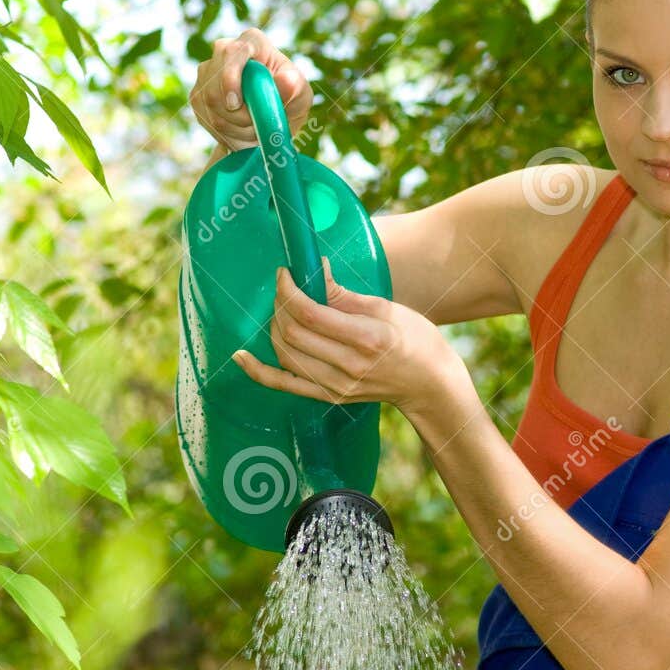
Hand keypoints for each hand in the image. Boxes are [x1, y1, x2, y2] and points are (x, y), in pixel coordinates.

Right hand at [189, 27, 312, 155]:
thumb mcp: (301, 95)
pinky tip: (240, 132)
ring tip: (254, 130)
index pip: (232, 52)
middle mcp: (224, 50)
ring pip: (209, 104)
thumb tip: (285, 79)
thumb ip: (294, 86)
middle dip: (235, 114)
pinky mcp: (198, 95)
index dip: (229, 76)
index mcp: (252, 42)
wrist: (273, 118)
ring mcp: (207, 72)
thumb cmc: (290, 99)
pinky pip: (205, 118)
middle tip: (256, 127)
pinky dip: (224, 132)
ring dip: (234, 126)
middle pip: (215, 82)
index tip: (234, 104)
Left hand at [233, 257, 467, 420]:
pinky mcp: (328, 397)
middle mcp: (349, 366)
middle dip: (280, 303)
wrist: (428, 384)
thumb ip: (343, 295)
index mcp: (366, 339)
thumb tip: (312, 271)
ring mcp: (337, 386)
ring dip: (274, 326)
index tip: (285, 273)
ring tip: (281, 307)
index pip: (310, 314)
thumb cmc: (414, 339)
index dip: (289, 290)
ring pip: (284, 354)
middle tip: (284, 286)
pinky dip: (259, 371)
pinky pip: (284, 385)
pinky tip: (241, 357)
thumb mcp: (385, 307)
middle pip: (292, 333)